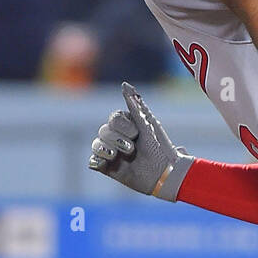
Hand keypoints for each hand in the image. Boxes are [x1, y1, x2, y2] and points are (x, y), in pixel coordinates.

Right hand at [88, 83, 193, 199]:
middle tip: (132, 149)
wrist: (164, 174)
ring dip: (108, 150)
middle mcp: (118, 138)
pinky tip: (109, 162)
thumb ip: (135, 104)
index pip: (113, 119)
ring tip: (118, 157)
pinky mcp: (108, 168)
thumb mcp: (148, 123)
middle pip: (103, 131)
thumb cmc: (160, 148)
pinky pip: (93, 161)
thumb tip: (124, 84)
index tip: (136, 134)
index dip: (122, 126)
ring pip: (97, 145)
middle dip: (118, 140)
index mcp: (128, 126)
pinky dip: (98, 161)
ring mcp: (112, 153)